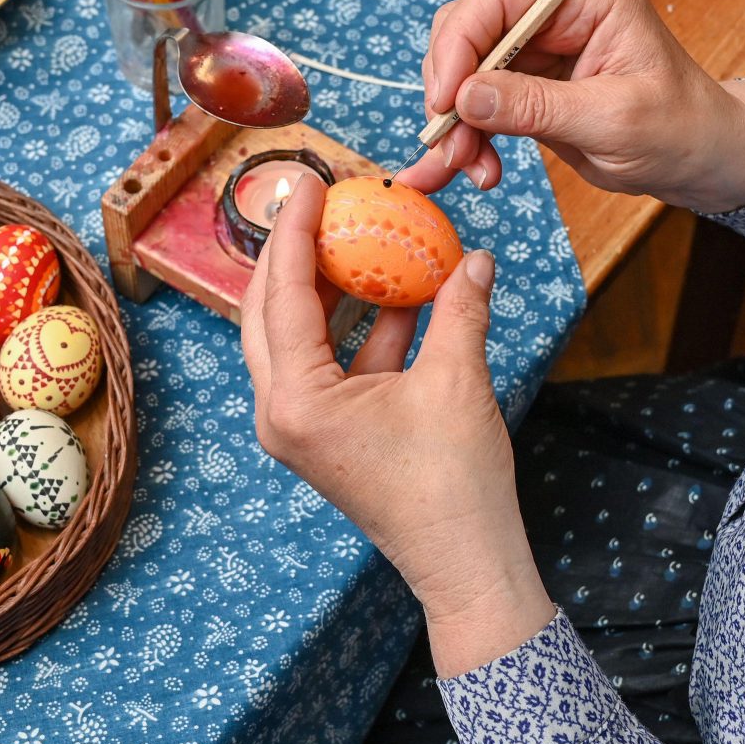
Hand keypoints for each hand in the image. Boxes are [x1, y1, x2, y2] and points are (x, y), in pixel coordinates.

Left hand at [241, 177, 553, 675]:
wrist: (465, 562)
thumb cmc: (455, 483)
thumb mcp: (458, 381)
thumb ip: (460, 309)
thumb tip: (475, 258)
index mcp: (295, 400)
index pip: (282, 295)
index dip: (296, 231)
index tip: (310, 181)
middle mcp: (281, 413)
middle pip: (269, 312)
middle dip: (294, 254)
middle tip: (320, 203)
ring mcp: (300, 426)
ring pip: (298, 337)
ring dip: (328, 288)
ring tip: (356, 236)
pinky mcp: (326, 433)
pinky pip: (331, 363)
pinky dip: (358, 327)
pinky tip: (396, 291)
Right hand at [404, 0, 744, 213]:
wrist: (704, 159)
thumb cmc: (681, 129)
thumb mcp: (613, 120)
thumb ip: (537, 106)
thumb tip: (465, 97)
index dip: (460, 46)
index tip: (444, 102)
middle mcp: (559, 7)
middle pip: (470, 28)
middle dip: (451, 88)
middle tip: (450, 144)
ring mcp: (541, 45)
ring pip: (465, 69)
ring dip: (456, 121)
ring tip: (467, 167)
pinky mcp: (530, 82)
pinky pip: (478, 101)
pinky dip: (467, 136)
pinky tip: (473, 169)